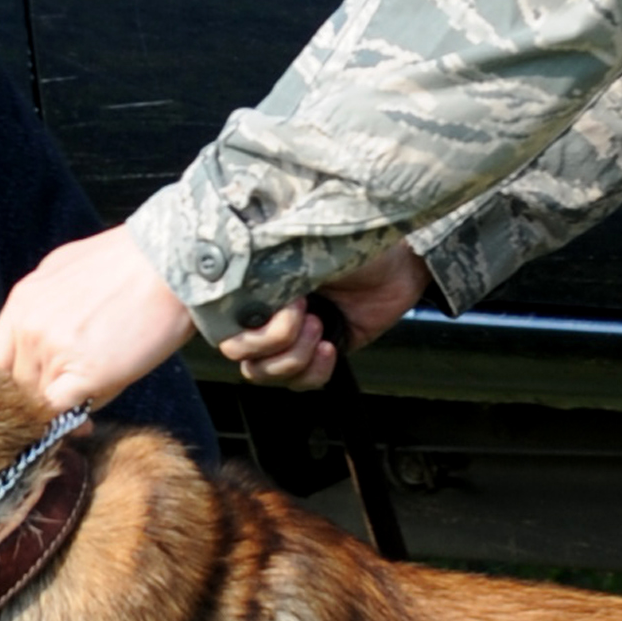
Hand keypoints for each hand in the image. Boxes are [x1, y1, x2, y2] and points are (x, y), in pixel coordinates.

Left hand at [0, 227, 194, 416]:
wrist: (171, 262)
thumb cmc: (130, 264)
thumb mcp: (67, 271)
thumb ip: (44, 308)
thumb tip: (42, 341)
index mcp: (22, 302)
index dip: (6, 382)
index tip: (27, 390)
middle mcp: (27, 326)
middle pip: (14, 385)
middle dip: (38, 396)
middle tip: (64, 401)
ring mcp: (51, 350)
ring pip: (38, 401)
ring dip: (58, 409)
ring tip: (83, 405)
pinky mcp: (81, 373)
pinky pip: (61, 414)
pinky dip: (72, 423)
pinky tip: (86, 421)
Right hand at [221, 242, 431, 389]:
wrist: (402, 261)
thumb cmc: (351, 238)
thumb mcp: (296, 245)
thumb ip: (261, 265)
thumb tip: (227, 275)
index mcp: (257, 281)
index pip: (220, 317)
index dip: (233, 325)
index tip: (262, 308)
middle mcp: (270, 308)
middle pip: (239, 354)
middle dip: (270, 341)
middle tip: (303, 312)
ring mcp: (296, 333)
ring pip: (265, 373)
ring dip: (293, 356)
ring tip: (320, 327)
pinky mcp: (324, 350)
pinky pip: (301, 382)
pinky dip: (313, 372)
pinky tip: (331, 347)